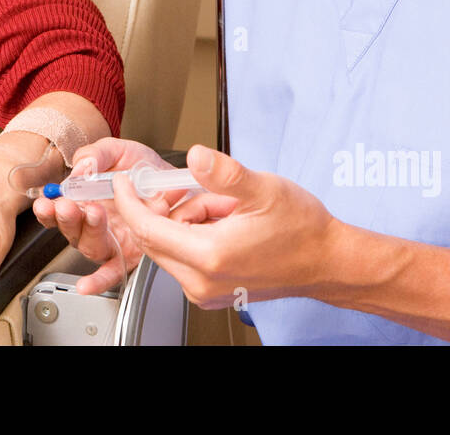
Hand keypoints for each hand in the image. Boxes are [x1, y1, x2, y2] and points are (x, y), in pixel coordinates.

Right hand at [32, 137, 193, 294]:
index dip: (49, 207)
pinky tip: (86, 285)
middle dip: (66, 217)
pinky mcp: (128, 255)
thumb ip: (96, 155)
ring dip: (88, 231)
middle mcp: (94, 223)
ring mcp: (110, 240)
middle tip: (67, 205)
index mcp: (84, 199)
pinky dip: (98, 280)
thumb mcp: (117, 151)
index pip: (58, 208)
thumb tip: (81, 169)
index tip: (48, 200)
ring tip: (95, 213)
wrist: (176, 178)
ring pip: (89, 245)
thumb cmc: (143, 168)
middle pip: (71, 229)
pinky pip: (111, 272)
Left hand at [108, 144, 340, 308]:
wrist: (326, 261)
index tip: (123, 181)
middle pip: (155, 239)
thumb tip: (195, 156)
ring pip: (171, 247)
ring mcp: (206, 291)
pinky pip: (185, 258)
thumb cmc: (301, 230)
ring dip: (185, 220)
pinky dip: (194, 234)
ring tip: (223, 206)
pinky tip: (223, 221)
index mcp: (209, 256)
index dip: (130, 201)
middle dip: (165, 207)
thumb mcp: (263, 189)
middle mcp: (202, 281)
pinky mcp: (212, 292)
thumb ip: (224, 174)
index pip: (148, 229)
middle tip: (192, 186)